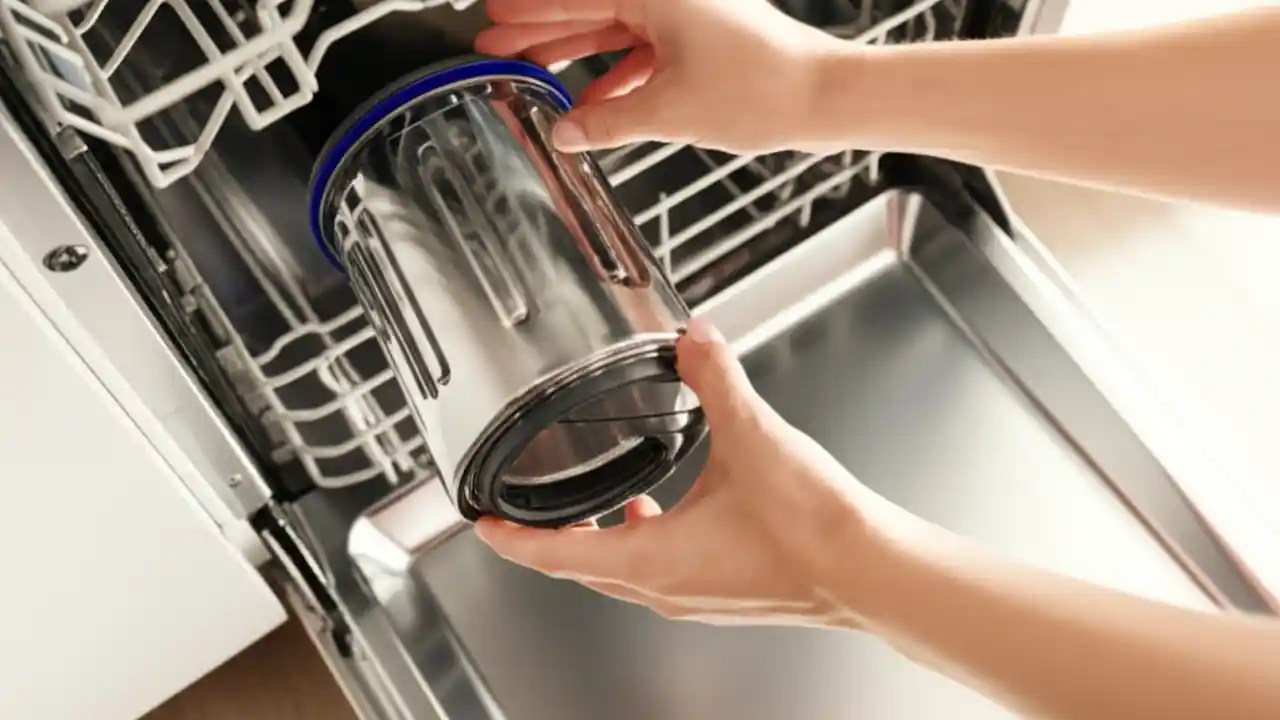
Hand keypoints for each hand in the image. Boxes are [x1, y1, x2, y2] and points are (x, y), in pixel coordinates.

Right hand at [475, 0, 849, 153]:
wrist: (824, 98)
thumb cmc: (765, 87)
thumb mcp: (668, 110)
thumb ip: (608, 122)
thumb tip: (567, 132)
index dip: (529, 10)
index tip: (492, 14)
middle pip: (589, 9)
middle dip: (541, 29)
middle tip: (497, 42)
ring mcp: (687, 17)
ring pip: (614, 32)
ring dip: (575, 54)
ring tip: (531, 69)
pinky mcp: (701, 42)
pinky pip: (643, 54)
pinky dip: (616, 76)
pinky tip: (591, 102)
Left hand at [475, 318, 909, 626]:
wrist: (873, 572)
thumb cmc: (813, 529)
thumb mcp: (751, 436)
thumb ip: (715, 379)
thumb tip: (694, 340)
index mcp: (652, 559)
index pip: (553, 554)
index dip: (509, 537)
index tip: (481, 522)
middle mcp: (667, 588)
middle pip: (583, 568)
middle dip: (548, 539)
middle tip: (524, 513)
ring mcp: (698, 597)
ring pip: (625, 573)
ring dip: (601, 540)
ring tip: (601, 503)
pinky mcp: (727, 593)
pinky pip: (665, 571)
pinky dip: (649, 541)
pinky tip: (673, 510)